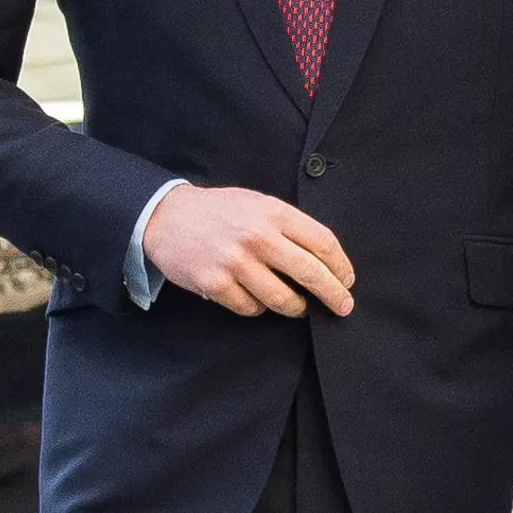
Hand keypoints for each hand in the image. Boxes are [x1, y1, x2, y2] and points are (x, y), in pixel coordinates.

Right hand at [142, 184, 353, 317]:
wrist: (165, 216)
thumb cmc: (220, 212)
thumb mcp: (258, 204)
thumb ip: (290, 227)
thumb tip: (327, 261)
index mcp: (273, 212)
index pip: (323, 243)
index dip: (341, 267)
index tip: (347, 280)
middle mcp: (256, 236)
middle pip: (311, 273)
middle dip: (334, 295)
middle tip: (343, 306)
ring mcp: (235, 262)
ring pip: (283, 299)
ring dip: (296, 307)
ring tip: (298, 305)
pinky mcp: (215, 284)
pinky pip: (252, 308)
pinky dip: (259, 307)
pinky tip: (256, 297)